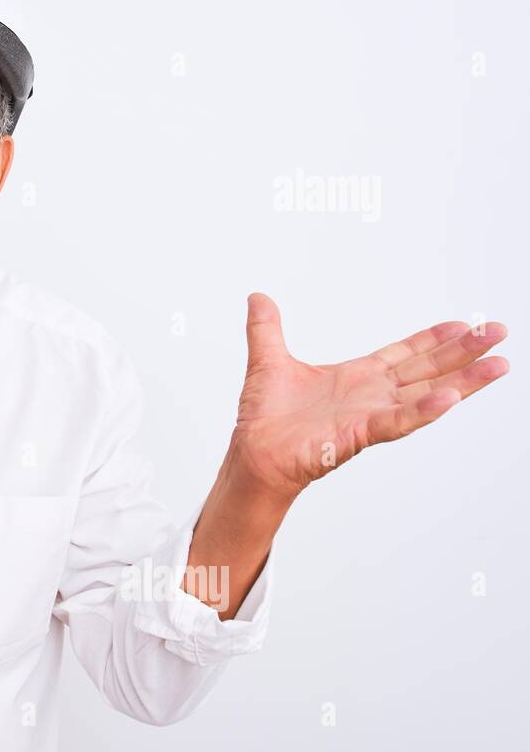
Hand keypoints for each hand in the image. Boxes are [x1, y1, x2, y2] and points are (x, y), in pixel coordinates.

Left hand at [227, 293, 509, 501]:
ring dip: (463, 380)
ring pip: (425, 395)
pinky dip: (424, 409)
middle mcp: (370, 396)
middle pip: (426, 369)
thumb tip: (258, 297)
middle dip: (463, 352)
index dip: (433, 339)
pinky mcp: (359, 435)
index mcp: (356, 378)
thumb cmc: (263, 419)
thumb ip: (266, 329)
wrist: (252, 454)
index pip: (404, 354)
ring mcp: (369, 416)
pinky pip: (397, 421)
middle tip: (498, 331)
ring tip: (498, 364)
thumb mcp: (267, 361)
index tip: (463, 323)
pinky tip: (450, 396)